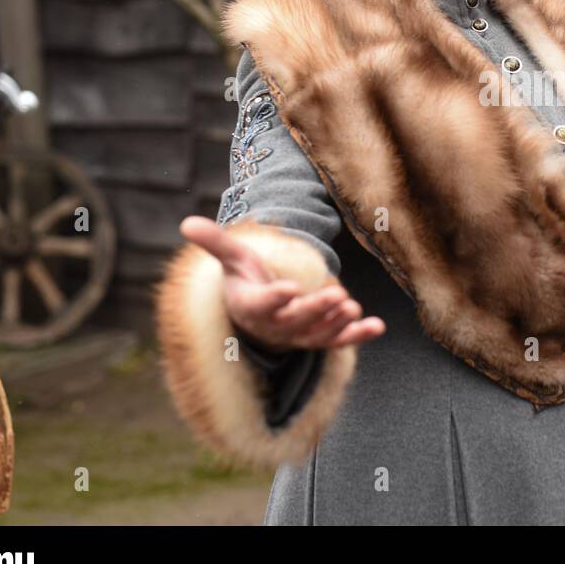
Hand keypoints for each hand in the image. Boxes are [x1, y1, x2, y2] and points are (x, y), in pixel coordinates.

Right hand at [179, 215, 385, 351]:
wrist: (259, 312)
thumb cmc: (246, 280)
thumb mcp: (233, 259)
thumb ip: (216, 242)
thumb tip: (186, 222)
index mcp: (251, 306)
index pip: (262, 305)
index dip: (275, 298)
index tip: (288, 289)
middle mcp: (274, 327)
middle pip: (295, 322)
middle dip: (316, 311)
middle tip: (337, 297)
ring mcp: (298, 336)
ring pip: (317, 336)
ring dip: (337, 325)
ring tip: (354, 309)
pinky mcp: (319, 338)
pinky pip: (339, 341)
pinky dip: (358, 336)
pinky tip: (378, 327)